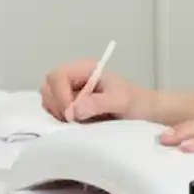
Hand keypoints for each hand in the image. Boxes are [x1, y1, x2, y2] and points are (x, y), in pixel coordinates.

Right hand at [40, 59, 154, 122]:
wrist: (145, 113)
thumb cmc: (136, 102)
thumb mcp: (120, 101)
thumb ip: (97, 103)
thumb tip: (73, 110)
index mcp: (85, 68)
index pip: (57, 76)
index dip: (60, 95)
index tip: (71, 115)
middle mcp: (74, 77)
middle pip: (47, 86)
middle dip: (56, 104)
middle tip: (72, 120)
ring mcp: (70, 91)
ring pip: (48, 99)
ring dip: (57, 113)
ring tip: (76, 123)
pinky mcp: (70, 106)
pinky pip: (54, 111)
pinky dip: (59, 119)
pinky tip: (75, 125)